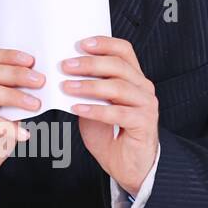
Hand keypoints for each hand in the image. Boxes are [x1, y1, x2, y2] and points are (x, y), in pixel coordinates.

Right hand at [0, 48, 44, 206]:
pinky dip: (6, 125)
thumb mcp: (5, 118)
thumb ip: (14, 101)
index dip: (9, 56)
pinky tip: (23, 133)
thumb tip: (38, 87)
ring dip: (14, 96)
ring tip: (36, 104)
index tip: (32, 60)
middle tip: (40, 81)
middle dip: (17, 74)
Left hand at [62, 35, 158, 194]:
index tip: (80, 43)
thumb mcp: (93, 104)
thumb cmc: (109, 132)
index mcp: (132, 77)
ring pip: (118, 87)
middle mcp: (143, 87)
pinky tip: (77, 108)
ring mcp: (146, 105)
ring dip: (90, 85)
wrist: (128, 164)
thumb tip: (61, 71)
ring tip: (67, 87)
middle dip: (90, 63)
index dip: (103, 43)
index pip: (123, 50)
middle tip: (65, 66)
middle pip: (118, 66)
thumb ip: (85, 87)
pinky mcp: (144, 123)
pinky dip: (95, 109)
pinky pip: (118, 113)